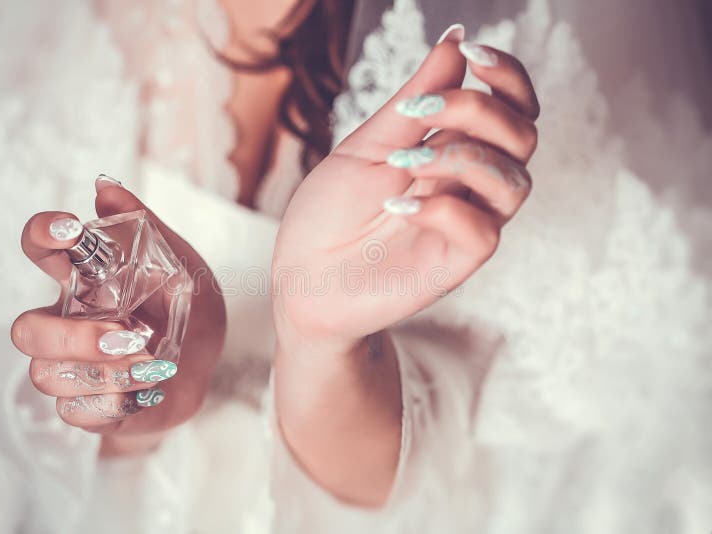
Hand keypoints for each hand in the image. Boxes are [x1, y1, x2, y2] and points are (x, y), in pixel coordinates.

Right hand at [11, 177, 225, 454]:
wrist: (206, 364)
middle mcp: (68, 322)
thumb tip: (105, 187)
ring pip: (45, 376)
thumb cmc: (186, 307)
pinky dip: (109, 405)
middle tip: (123, 335)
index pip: (40, 246)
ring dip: (100, 372)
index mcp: (85, 279)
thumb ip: (146, 228)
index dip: (41, 234)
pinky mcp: (89, 403)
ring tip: (149, 364)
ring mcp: (73, 366)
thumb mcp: (181, 265)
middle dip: (70, 337)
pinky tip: (142, 393)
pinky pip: (74, 413)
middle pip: (25, 331)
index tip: (68, 228)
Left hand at [273, 37, 538, 350]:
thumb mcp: (367, 146)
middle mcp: (468, 186)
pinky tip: (398, 205)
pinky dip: (443, 209)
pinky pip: (482, 232)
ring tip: (403, 163)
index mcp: (452, 150)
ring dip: (462, 157)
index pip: (512, 108)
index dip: (507, 76)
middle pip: (523, 137)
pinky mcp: (454, 264)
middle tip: (421, 112)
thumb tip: (454, 39)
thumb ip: (416, 100)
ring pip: (514, 182)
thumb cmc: (330, 213)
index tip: (472, 51)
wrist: (301, 277)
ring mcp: (464, 225)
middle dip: (480, 109)